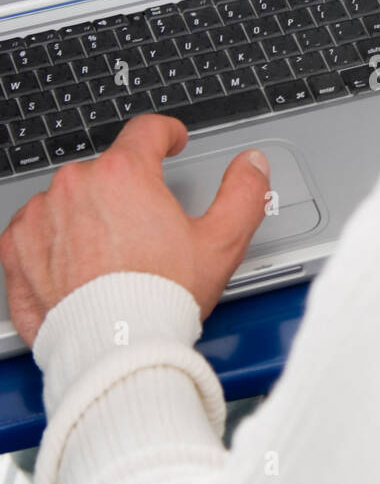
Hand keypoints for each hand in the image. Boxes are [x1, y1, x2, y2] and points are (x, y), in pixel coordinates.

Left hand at [0, 114, 270, 347]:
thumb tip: (252, 165)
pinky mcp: (15, 248)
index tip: (170, 142)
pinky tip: (79, 265)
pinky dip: (54, 241)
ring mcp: (41, 216)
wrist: (113, 352)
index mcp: (123, 174)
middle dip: (127, 191)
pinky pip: (36, 229)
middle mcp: (75, 186)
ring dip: (88, 214)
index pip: (146, 131)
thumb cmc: (160, 301)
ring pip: (70, 199)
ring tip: (112, 255)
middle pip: (108, 171)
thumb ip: (243, 194)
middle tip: (146, 229)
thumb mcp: (221, 244)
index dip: (166, 134)